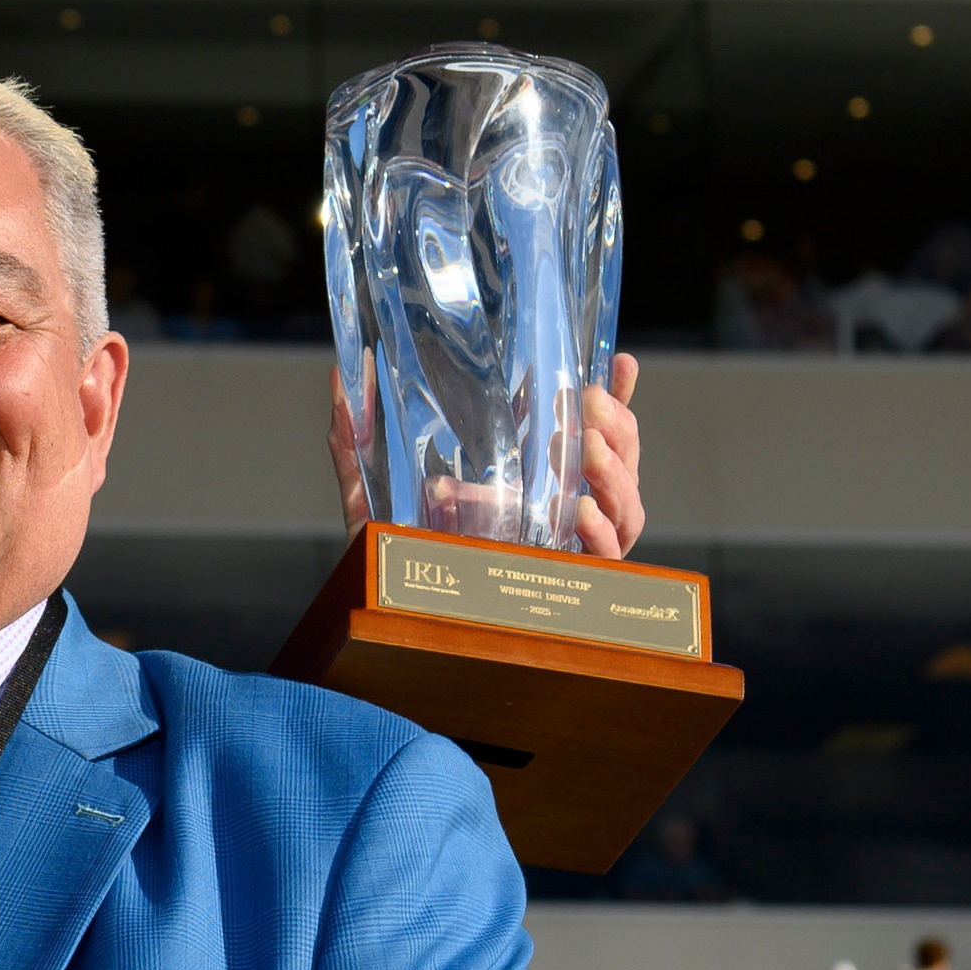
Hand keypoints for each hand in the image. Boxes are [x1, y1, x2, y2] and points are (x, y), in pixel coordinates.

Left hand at [331, 352, 646, 558]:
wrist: (387, 606)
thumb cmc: (391, 542)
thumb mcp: (377, 481)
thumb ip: (364, 429)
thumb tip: (346, 370)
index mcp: (536, 472)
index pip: (594, 428)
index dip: (617, 396)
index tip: (621, 363)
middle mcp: (564, 504)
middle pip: (621, 460)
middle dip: (617, 426)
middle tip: (589, 401)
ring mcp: (569, 544)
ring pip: (624, 504)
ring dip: (612, 471)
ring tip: (588, 446)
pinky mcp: (565, 583)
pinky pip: (603, 556)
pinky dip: (598, 530)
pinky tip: (580, 509)